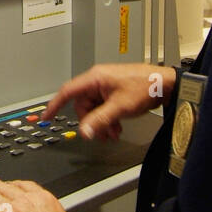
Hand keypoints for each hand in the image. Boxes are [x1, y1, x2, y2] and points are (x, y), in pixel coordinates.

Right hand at [41, 62, 175, 139]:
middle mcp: (98, 80)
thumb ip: (99, 120)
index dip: (55, 105)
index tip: (47, 117)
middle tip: (102, 133)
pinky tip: (117, 126)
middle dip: (91, 122)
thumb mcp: (119, 107)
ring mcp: (107, 86)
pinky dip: (108, 119)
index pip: (68, 91)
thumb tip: (84, 132)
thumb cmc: (145, 86)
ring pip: (94, 109)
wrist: (165, 84)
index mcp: (95, 78)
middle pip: (83, 106)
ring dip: (102, 123)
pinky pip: (104, 108)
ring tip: (114, 132)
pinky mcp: (114, 92)